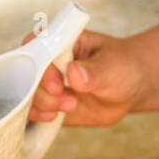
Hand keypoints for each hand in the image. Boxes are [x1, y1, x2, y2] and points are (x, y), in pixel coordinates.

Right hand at [20, 28, 149, 126]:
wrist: (132, 87)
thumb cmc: (123, 66)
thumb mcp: (114, 66)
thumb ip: (94, 70)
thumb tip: (75, 72)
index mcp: (61, 40)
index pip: (36, 45)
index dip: (40, 65)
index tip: (58, 83)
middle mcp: (49, 60)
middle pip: (26, 73)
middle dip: (42, 91)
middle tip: (69, 100)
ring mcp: (47, 83)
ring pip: (26, 94)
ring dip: (42, 105)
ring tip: (71, 106)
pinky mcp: (49, 103)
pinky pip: (32, 111)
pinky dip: (37, 117)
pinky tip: (53, 118)